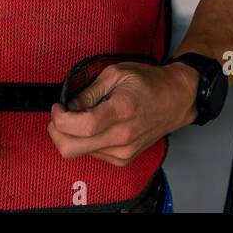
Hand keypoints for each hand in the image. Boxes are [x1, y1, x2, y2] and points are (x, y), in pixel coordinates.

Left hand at [47, 61, 197, 166]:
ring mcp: (124, 152)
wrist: (176, 100)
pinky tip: (96, 127)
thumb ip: (89, 92)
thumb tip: (68, 107)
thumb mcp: (116, 74)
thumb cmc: (149, 82)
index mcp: (121, 111)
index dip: (60, 119)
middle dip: (56, 133)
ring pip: (80, 153)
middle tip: (59, 117)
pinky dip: (86, 142)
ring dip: (72, 136)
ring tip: (84, 117)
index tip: (58, 107)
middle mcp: (122, 137)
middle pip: (73, 149)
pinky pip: (93, 155)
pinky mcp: (124, 159)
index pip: (82, 127)